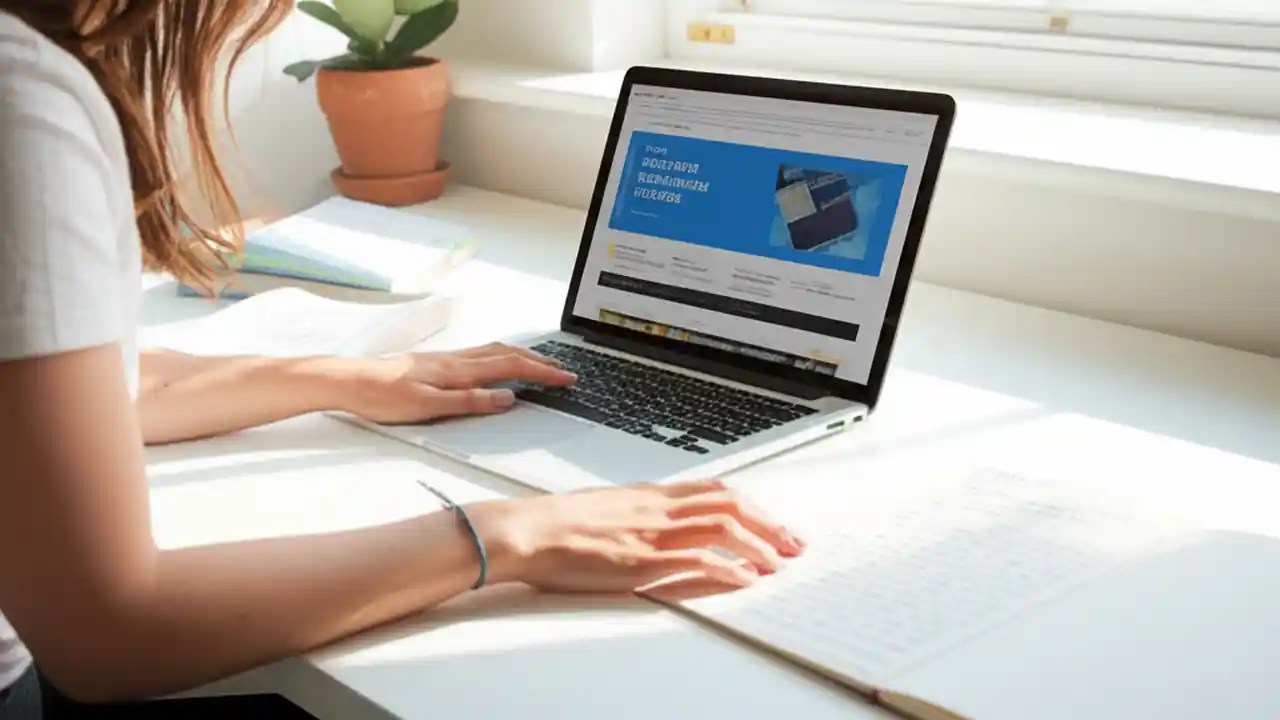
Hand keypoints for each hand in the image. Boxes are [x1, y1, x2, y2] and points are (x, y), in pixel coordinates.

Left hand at [327, 342, 575, 423]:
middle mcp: (457, 359)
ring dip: (523, 355)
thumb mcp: (428, 407)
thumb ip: (469, 401)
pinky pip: (481, 353)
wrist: (350, 380)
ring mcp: (448, 358)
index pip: (511, 368)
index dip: (542, 373)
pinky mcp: (437, 361)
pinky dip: (502, 355)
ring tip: (541, 362)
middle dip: (540, 361)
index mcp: (459, 370)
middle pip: (508, 354)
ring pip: (495, 350)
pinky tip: (499, 361)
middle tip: (564, 370)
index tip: (566, 378)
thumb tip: (507, 397)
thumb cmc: (382, 396)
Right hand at [469, 479, 805, 592]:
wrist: (527, 529)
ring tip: (778, 564)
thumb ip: (642, 512)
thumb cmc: (559, 523)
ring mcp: (652, 532)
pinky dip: (727, 569)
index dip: (753, 506)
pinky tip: (744, 580)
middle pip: (730, 503)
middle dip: (769, 524)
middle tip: (793, 545)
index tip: (774, 524)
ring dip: (757, 546)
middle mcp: (659, 507)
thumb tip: (666, 523)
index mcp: (652, 493)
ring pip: (721, 527)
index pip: (716, 490)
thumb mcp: (609, 507)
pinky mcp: (642, 560)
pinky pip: (695, 559)